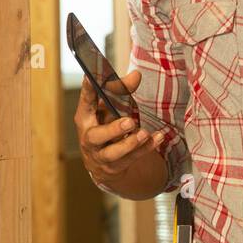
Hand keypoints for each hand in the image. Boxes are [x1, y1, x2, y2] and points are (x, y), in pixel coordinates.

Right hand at [74, 73, 164, 194]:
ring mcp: (100, 155)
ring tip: (143, 133)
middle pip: (96, 136)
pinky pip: (131, 160)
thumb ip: (121, 90)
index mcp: (85, 119)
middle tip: (130, 122)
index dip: (87, 91)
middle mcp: (89, 138)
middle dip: (113, 129)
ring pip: (113, 153)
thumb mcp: (110, 108)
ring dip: (130, 144)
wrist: (103, 163)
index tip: (90, 77)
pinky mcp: (114, 167)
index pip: (85, 103)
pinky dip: (146, 149)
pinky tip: (157, 138)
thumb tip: (136, 75)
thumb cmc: (106, 127)